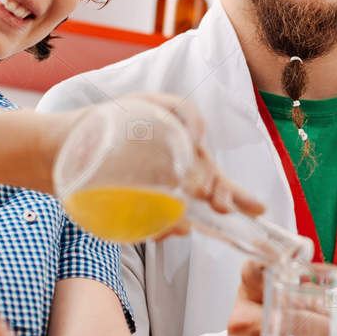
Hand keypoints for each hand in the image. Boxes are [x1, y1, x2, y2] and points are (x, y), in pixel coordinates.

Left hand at [127, 92, 264, 226]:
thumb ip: (186, 113)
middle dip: (220, 202)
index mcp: (190, 163)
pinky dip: (158, 230)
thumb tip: (200, 139)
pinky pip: (151, 227)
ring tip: (185, 224)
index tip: (258, 209)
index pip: (220, 181)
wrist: (78, 136)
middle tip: (221, 206)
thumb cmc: (122, 118)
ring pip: (181, 218)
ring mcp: (156, 200)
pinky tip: (157, 230)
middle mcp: (178, 184)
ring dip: (185, 223)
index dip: (241, 195)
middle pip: (207, 199)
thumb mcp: (158, 105)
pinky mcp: (132, 212)